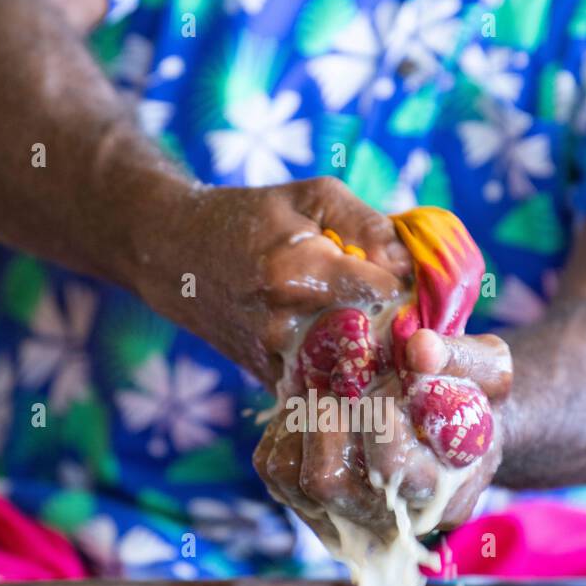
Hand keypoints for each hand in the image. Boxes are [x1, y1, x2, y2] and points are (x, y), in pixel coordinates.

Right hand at [138, 177, 410, 386]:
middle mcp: (283, 326)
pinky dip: (347, 373)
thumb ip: (366, 223)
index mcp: (295, 273)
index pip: (382, 289)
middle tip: (406, 309)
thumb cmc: (251, 219)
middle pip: (373, 339)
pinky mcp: (270, 382)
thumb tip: (409, 263)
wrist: (176, 256)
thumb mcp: (311, 198)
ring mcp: (274, 360)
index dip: (405, 283)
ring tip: (383, 331)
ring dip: (376, 355)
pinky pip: (325, 387)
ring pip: (352, 372)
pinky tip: (354, 350)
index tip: (409, 276)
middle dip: (397, 325)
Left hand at [255, 327, 512, 535]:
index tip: (386, 381)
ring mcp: (344, 515)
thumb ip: (463, 358)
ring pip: (296, 479)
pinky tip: (312, 400)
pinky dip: (285, 425)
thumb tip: (419, 348)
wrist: (444, 419)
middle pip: (330, 485)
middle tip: (342, 381)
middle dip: (329, 423)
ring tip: (326, 384)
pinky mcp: (307, 501)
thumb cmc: (470, 394)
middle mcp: (389, 518)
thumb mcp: (489, 370)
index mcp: (441, 494)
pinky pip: (275, 467)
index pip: (395, 474)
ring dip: (304, 421)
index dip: (381, 424)